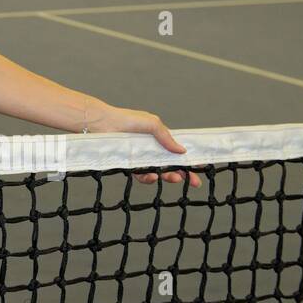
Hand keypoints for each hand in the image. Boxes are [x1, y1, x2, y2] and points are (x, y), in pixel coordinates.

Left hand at [86, 104, 201, 188]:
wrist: (101, 124)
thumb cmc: (125, 120)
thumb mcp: (151, 123)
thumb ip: (166, 137)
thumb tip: (182, 150)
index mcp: (158, 138)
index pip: (176, 150)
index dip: (188, 159)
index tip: (200, 167)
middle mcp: (150, 148)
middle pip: (170, 164)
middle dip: (184, 173)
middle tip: (194, 182)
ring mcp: (140, 157)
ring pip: (158, 171)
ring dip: (168, 176)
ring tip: (174, 178)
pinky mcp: (129, 165)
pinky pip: (141, 175)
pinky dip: (148, 177)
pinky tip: (153, 176)